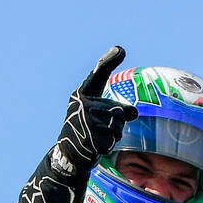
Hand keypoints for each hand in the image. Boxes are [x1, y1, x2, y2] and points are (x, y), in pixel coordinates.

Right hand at [50, 46, 138, 175]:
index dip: (109, 61)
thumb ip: (116, 108)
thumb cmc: (86, 128)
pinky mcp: (90, 138)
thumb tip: (134, 113)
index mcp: (82, 94)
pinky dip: (108, 145)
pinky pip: (112, 140)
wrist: (68, 153)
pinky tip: (96, 146)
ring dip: (114, 134)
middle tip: (104, 127)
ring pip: (118, 126)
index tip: (121, 49)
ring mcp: (86, 121)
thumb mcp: (97, 113)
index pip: (98, 74)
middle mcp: (82, 104)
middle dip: (120, 120)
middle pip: (119, 109)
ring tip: (98, 136)